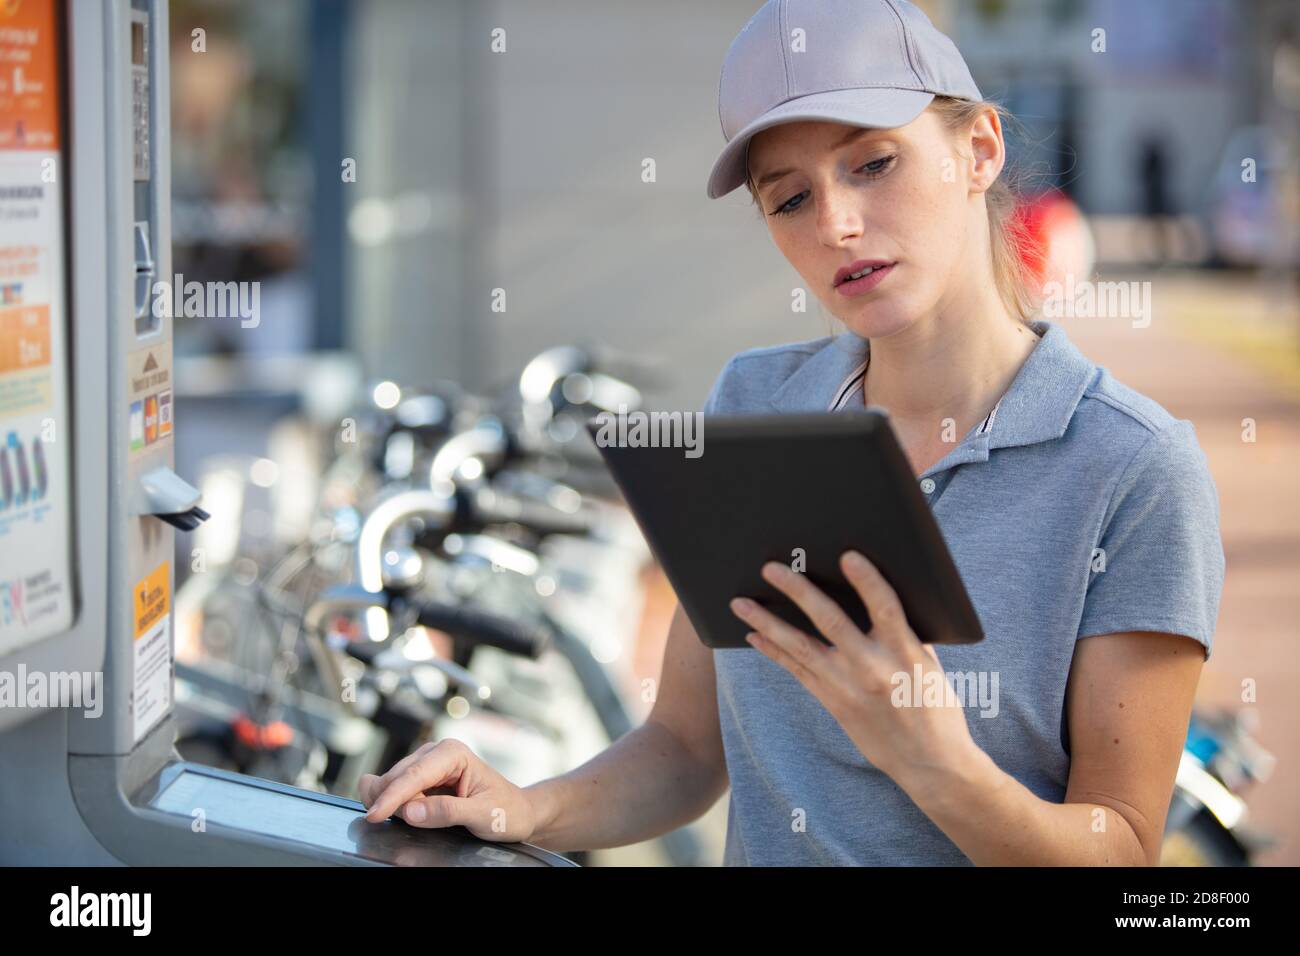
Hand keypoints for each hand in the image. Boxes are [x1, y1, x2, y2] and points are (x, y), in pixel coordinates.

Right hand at [359, 738, 536, 842]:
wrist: (517, 812)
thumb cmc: (507, 810)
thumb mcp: (483, 814)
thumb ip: (447, 811)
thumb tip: (411, 811)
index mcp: (453, 753)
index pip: (413, 775)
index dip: (391, 797)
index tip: (375, 815)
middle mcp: (436, 753)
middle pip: (397, 778)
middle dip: (393, 803)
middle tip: (416, 825)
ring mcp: (426, 766)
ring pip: (392, 785)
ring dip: (394, 805)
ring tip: (426, 819)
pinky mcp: (421, 780)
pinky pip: (397, 792)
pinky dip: (395, 805)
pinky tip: (411, 814)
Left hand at [729, 551, 976, 788]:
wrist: (929, 762)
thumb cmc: (935, 705)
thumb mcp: (928, 663)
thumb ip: (904, 632)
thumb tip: (879, 596)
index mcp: (904, 652)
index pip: (885, 607)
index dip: (867, 580)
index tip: (848, 556)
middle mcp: (872, 667)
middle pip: (829, 620)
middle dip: (797, 591)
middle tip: (770, 568)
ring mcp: (848, 686)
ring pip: (800, 646)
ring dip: (767, 622)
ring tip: (740, 603)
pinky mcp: (833, 702)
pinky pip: (797, 671)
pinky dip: (774, 651)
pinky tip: (755, 636)